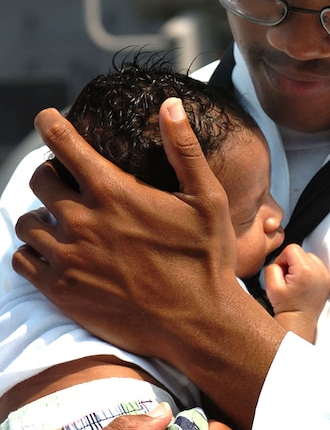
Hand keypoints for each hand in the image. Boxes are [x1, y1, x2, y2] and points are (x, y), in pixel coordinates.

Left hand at [13, 99, 284, 429]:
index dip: (51, 124)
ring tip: (64, 221)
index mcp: (114, 192)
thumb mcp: (207, 198)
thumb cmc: (206, 259)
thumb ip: (184, 149)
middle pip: (39, 180)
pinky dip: (32, 252)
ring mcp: (68, 258)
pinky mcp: (61, 291)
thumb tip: (169, 104)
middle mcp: (83, 221)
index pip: (65, 144)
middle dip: (50, 173)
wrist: (198, 325)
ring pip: (27, 222)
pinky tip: (54, 253)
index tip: (47, 118)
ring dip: (41, 215)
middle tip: (67, 181)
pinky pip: (22, 261)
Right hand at [265, 243, 329, 341]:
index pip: (291, 248)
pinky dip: (309, 271)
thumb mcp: (270, 285)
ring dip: (301, 266)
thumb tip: (282, 260)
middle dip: (292, 262)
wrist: (298, 322)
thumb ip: (272, 265)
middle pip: (302, 252)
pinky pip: (316, 266)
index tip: (282, 274)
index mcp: (306, 270)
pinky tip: (304, 284)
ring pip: (309, 257)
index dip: (282, 259)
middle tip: (288, 280)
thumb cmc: (286, 306)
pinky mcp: (328, 280)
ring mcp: (326, 275)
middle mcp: (319, 270)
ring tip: (296, 282)